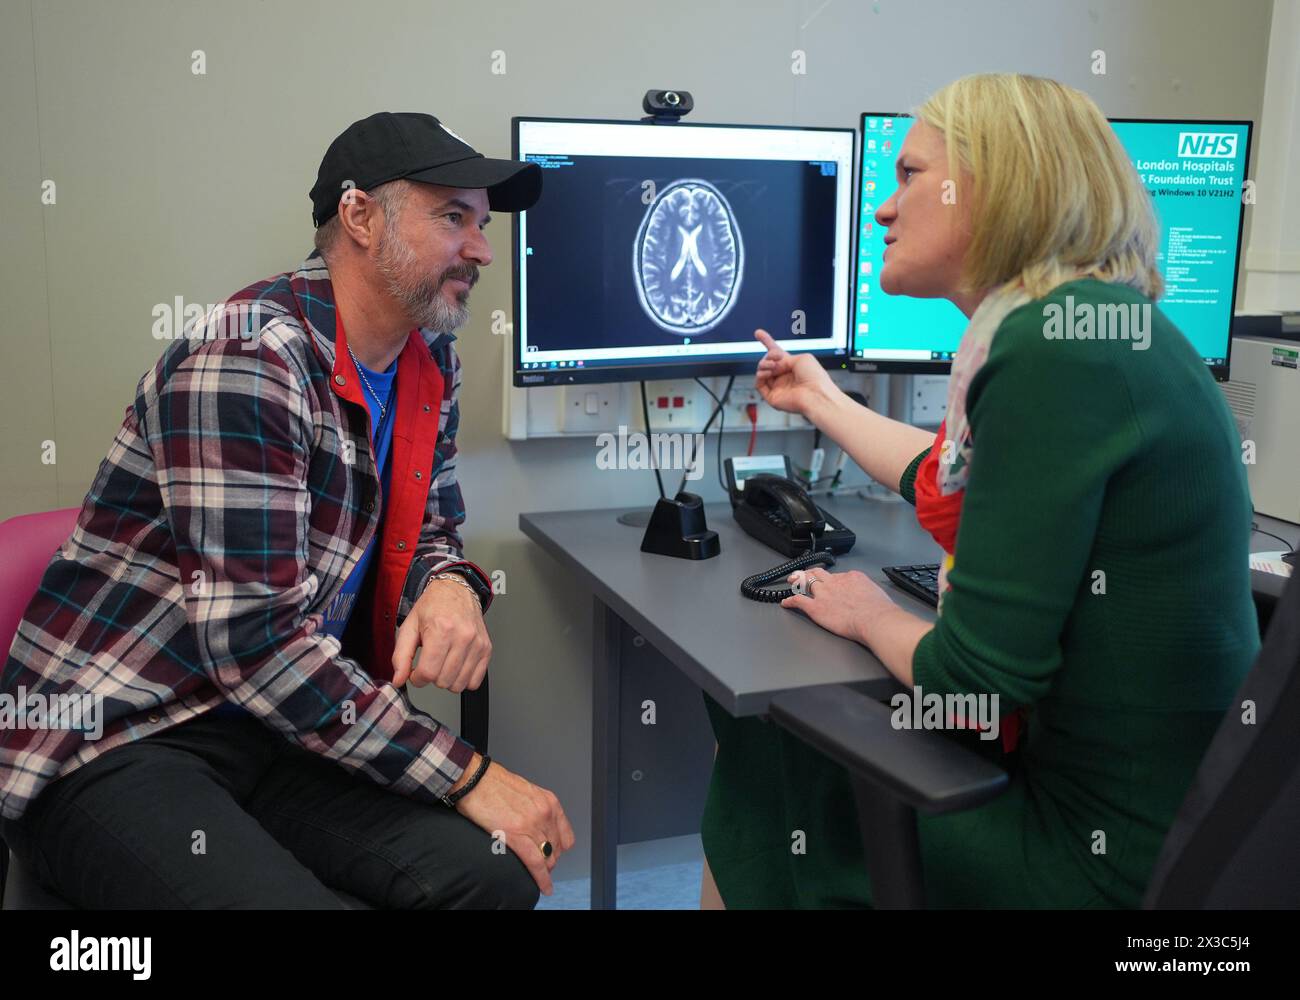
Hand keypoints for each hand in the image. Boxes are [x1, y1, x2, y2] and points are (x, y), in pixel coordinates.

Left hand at [391, 576, 489, 691]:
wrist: (456, 591)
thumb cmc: (433, 606)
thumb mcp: (408, 627)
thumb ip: (401, 656)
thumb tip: (398, 680)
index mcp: (441, 629)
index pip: (428, 672)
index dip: (417, 678)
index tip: (416, 672)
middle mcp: (462, 637)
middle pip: (443, 680)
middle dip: (432, 677)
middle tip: (430, 663)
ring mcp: (477, 644)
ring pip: (459, 684)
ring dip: (447, 679)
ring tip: (443, 664)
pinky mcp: (486, 649)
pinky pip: (475, 681)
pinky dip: (464, 679)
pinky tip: (456, 667)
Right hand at [451, 754, 575, 895]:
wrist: (474, 778)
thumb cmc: (493, 783)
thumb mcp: (526, 793)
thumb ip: (536, 810)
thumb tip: (537, 828)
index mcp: (548, 802)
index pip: (566, 836)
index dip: (559, 850)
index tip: (553, 856)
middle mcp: (544, 813)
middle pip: (557, 849)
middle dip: (550, 861)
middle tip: (540, 866)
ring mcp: (532, 824)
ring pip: (548, 858)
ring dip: (545, 871)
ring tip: (539, 877)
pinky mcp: (515, 835)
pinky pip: (535, 863)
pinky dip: (541, 879)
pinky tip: (544, 887)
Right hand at [754, 328, 838, 417]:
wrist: (816, 394)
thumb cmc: (815, 377)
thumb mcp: (802, 357)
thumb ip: (783, 357)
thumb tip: (773, 365)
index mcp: (793, 367)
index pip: (777, 354)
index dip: (767, 342)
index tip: (758, 333)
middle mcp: (784, 377)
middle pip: (767, 361)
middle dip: (769, 355)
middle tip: (776, 356)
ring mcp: (778, 387)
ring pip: (762, 371)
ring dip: (764, 364)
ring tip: (773, 366)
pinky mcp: (772, 396)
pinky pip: (759, 383)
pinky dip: (761, 376)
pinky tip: (768, 372)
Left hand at [780, 567, 896, 644]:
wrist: (875, 619)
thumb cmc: (880, 610)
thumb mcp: (876, 593)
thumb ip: (867, 592)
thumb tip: (868, 597)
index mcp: (851, 578)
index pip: (837, 575)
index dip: (831, 579)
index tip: (830, 582)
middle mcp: (835, 583)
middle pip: (818, 573)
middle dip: (809, 572)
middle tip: (803, 574)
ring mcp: (823, 594)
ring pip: (805, 582)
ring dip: (797, 581)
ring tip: (792, 581)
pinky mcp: (816, 607)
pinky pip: (798, 601)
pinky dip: (790, 601)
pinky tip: (785, 603)